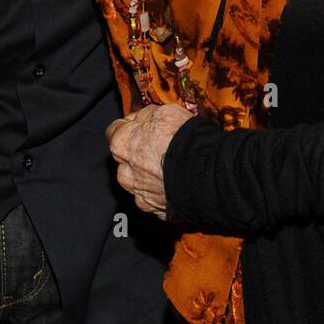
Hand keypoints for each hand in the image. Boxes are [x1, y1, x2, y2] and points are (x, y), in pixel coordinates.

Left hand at [106, 104, 195, 219]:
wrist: (208, 174)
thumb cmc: (185, 140)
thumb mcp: (164, 112)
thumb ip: (145, 116)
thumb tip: (142, 119)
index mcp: (122, 145)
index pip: (115, 130)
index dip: (131, 125)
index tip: (143, 124)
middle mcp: (126, 174)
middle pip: (126, 160)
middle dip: (139, 152)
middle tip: (162, 146)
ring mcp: (141, 195)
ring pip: (140, 182)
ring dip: (150, 175)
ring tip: (173, 167)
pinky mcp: (158, 211)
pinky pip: (156, 199)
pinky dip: (164, 192)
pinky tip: (178, 182)